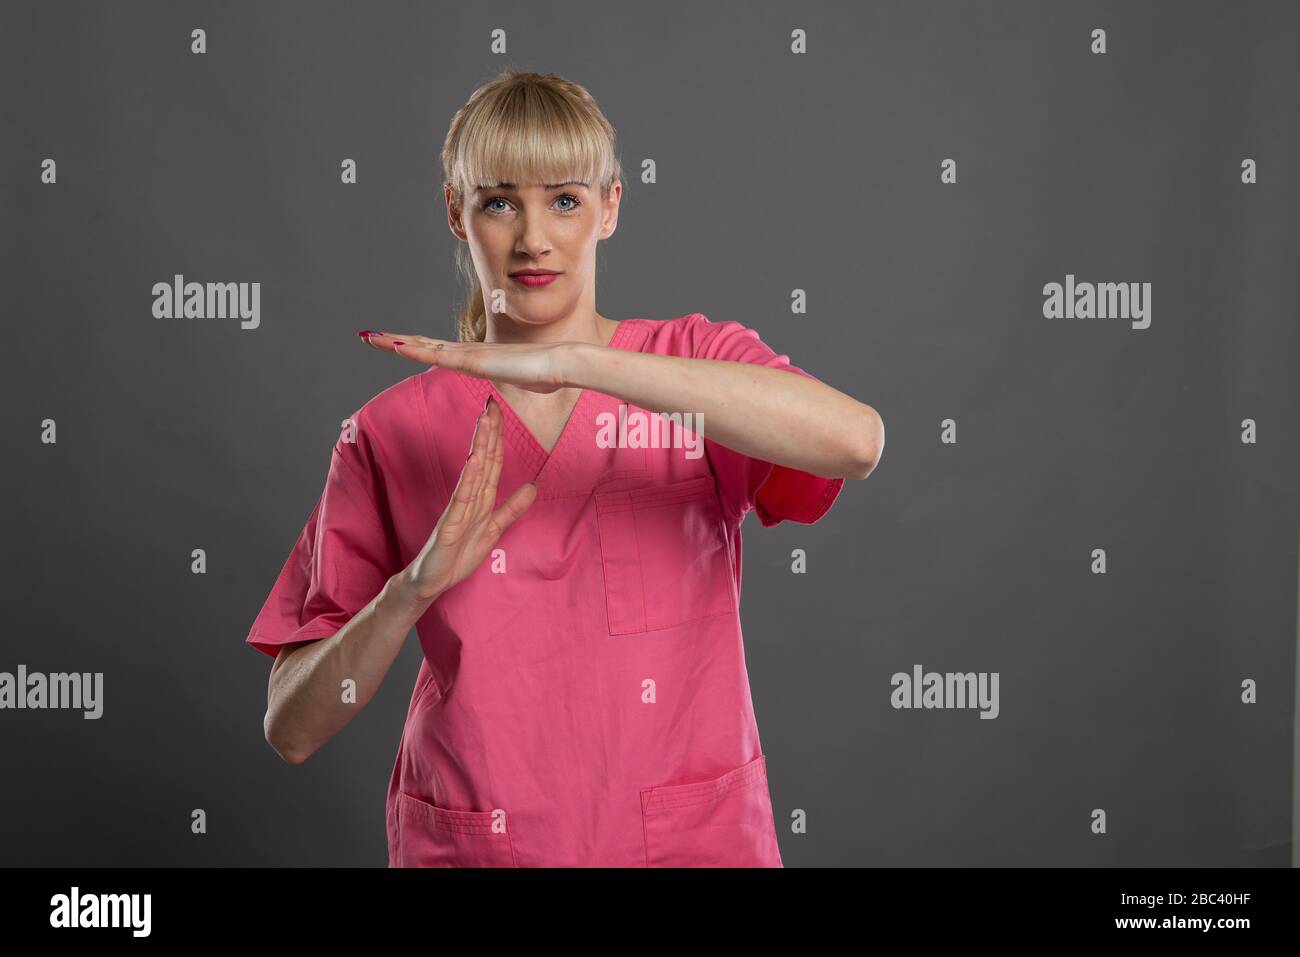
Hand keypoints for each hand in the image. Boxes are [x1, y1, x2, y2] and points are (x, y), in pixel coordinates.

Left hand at [359, 330, 574, 394]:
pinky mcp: (475, 361)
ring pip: (424, 347)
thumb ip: (519, 379)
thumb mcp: (525, 380)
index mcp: (478, 357)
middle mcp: (469, 351)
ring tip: (370, 338)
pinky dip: (416, 350)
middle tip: (369, 336)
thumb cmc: (550, 373)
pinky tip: (397, 347)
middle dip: (395, 341)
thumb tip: (530, 381)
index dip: (415, 345)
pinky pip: (439, 356)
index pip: (439, 351)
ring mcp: (470, 355)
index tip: (394, 343)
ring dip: (395, 342)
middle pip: (424, 344)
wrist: (563, 363)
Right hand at [404, 397, 536, 600]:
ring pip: (472, 473)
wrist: (431, 582)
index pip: (492, 462)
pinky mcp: (449, 526)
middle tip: (492, 401)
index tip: (500, 411)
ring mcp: (457, 510)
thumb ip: (512, 509)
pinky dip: (468, 479)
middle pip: (482, 459)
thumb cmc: (457, 555)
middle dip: (488, 431)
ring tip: (485, 420)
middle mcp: (468, 498)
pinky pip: (460, 499)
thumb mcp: (493, 530)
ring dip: (479, 446)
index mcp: (480, 498)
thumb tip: (534, 487)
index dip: (498, 437)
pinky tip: (473, 460)